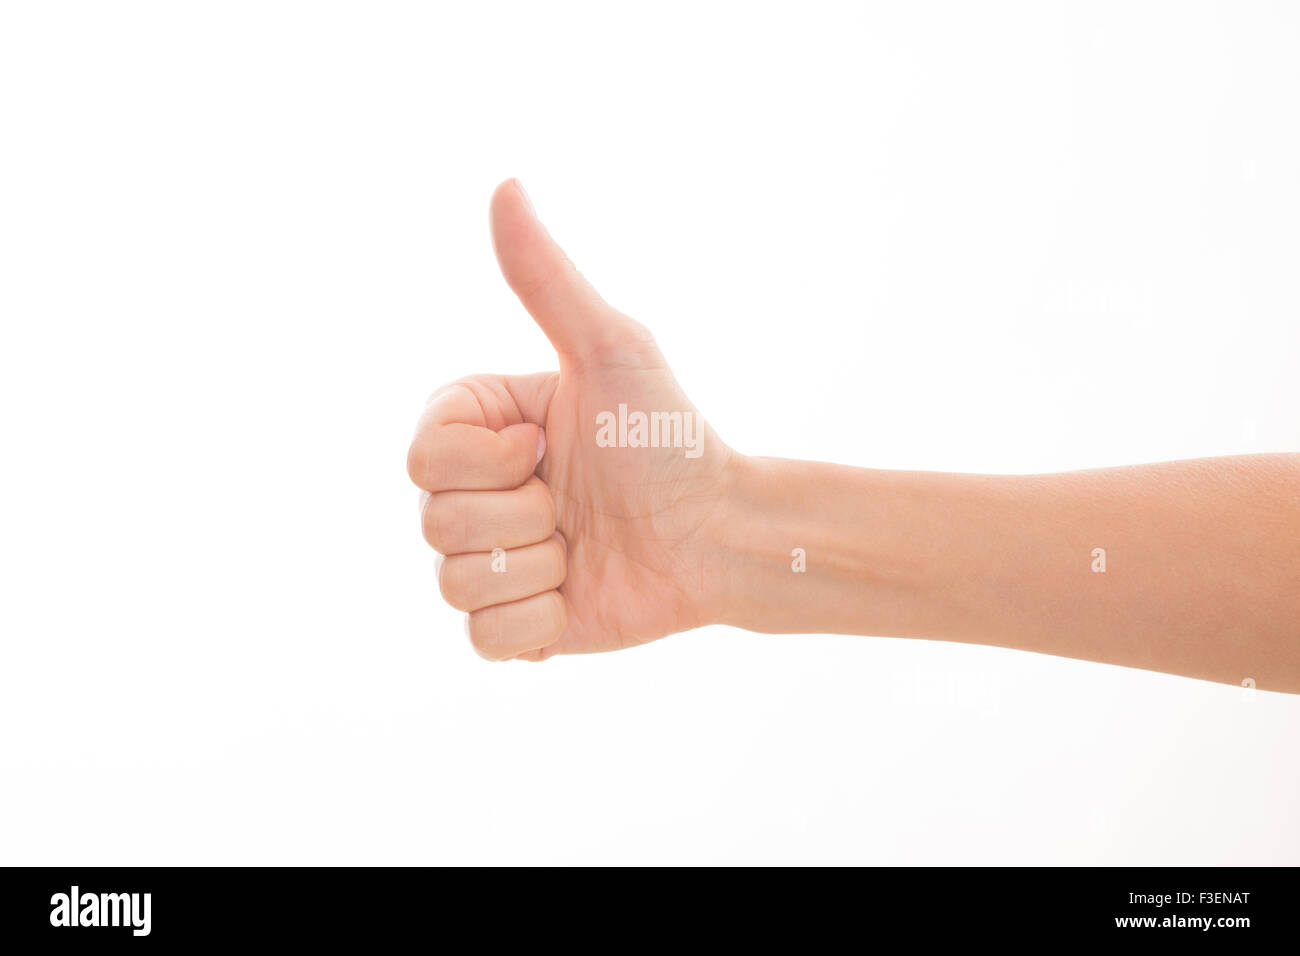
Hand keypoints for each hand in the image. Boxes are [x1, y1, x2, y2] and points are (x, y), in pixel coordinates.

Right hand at [408, 180, 735, 659]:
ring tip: (581, 545)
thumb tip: (504, 184)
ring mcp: (491, 560)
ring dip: (537, 564)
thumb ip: (547, 279)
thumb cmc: (667, 436)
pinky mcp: (516, 623)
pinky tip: (577, 591)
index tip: (550, 442)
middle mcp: (474, 493)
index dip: (489, 457)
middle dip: (522, 512)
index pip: (422, 455)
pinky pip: (485, 638)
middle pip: (434, 521)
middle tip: (573, 500)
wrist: (720, 532)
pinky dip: (540, 620)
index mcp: (478, 429)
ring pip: (454, 582)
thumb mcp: (610, 349)